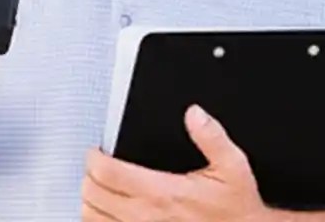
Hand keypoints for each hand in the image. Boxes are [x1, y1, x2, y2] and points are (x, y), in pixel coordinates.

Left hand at [82, 105, 270, 221]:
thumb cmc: (235, 208)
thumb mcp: (233, 167)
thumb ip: (212, 137)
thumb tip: (194, 113)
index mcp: (163, 193)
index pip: (108, 173)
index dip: (94, 158)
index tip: (96, 152)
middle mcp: (146, 216)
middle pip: (92, 194)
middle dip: (90, 176)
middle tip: (97, 167)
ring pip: (91, 218)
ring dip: (89, 202)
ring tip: (98, 189)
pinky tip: (106, 214)